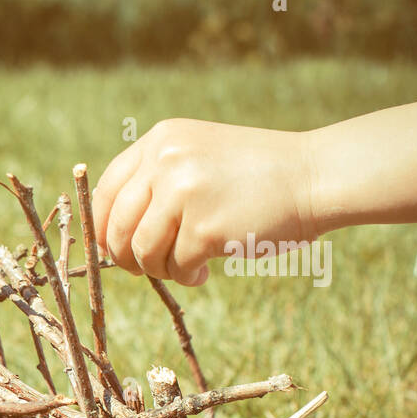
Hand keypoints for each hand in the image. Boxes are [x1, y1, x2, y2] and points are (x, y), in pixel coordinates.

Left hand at [91, 118, 316, 286]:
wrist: (315, 175)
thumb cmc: (256, 174)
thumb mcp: (197, 155)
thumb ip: (156, 179)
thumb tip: (109, 230)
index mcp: (160, 141)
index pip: (105, 190)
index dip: (102, 226)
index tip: (112, 246)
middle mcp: (166, 162)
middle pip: (116, 226)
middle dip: (125, 257)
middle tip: (144, 268)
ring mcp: (184, 194)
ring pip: (141, 251)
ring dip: (158, 269)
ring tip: (183, 266)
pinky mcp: (205, 229)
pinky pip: (174, 267)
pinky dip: (185, 276)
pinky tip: (203, 271)